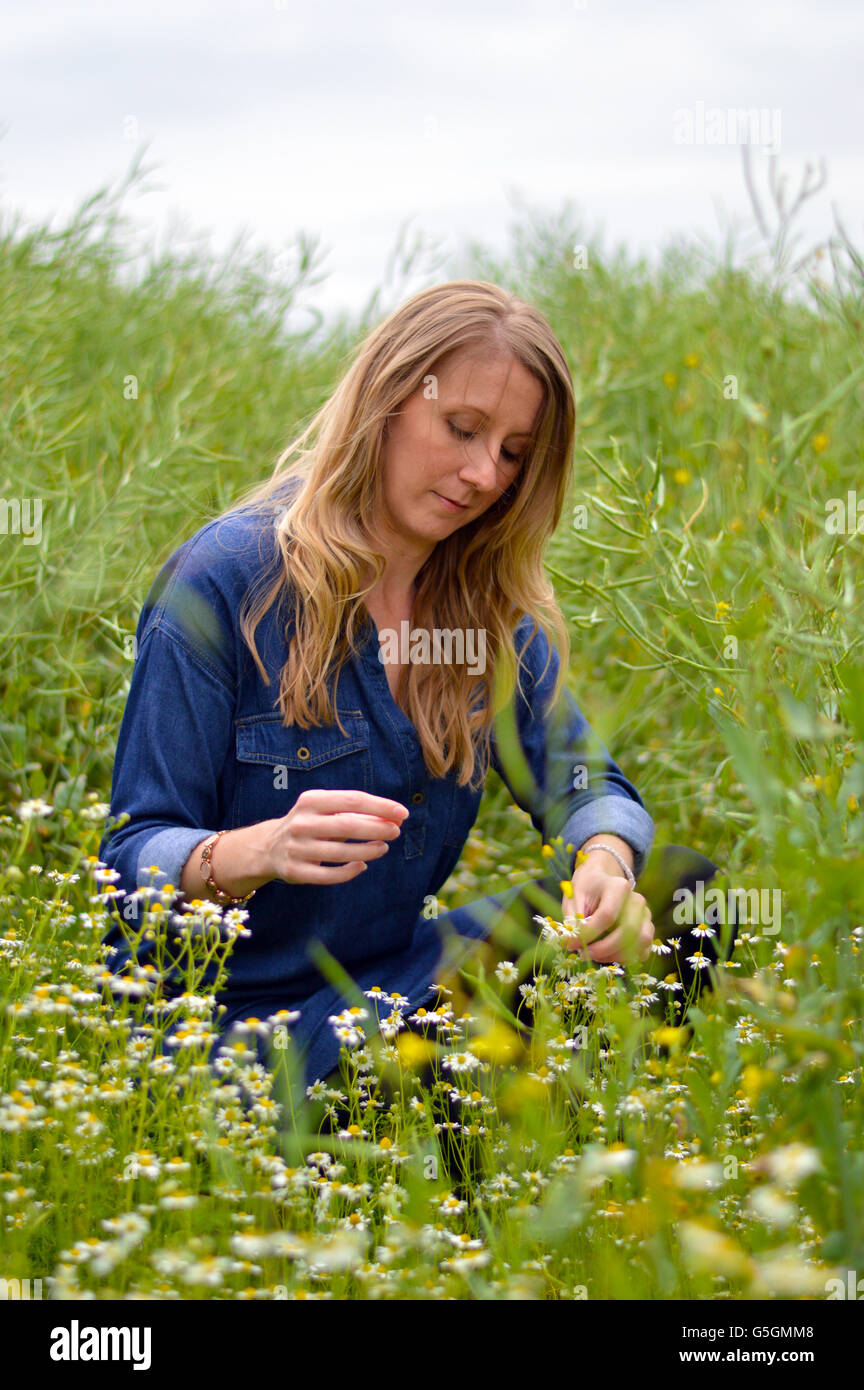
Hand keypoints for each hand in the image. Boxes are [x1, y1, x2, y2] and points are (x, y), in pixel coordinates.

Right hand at [263, 789, 408, 884]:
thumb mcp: (327, 812)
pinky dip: (349, 872)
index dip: (380, 806)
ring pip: (340, 853)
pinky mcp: (295, 871)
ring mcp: (296, 848)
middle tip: (396, 832)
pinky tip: (363, 866)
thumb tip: (393, 818)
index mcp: (310, 801)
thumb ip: (357, 814)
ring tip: (383, 848)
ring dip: (367, 851)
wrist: (268, 847)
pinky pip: (328, 875)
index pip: (352, 800)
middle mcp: (301, 823)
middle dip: (377, 829)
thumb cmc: (310, 825)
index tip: (402, 813)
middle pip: (347, 825)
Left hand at [560, 855, 653, 964]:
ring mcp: (646, 916)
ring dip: (615, 955)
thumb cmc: (586, 890)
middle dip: (604, 948)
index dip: (589, 933)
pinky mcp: (648, 930)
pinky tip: (606, 955)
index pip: (607, 915)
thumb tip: (571, 943)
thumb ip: (573, 920)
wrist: (601, 882)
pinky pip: (644, 951)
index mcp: (618, 886)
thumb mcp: (573, 898)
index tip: (572, 943)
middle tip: (583, 954)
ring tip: (594, 954)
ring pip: (640, 942)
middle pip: (628, 930)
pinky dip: (626, 959)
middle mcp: (637, 901)